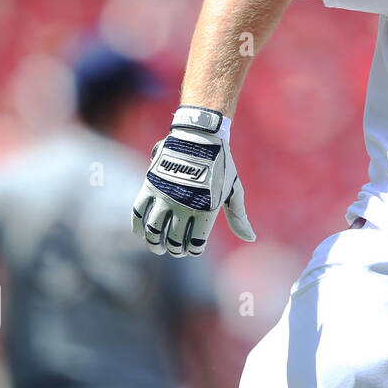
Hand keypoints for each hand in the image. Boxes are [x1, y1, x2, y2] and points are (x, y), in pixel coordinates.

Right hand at [131, 106, 255, 256]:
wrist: (200, 136)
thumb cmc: (221, 165)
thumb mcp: (234, 190)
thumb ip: (238, 216)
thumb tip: (250, 238)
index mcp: (206, 209)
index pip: (195, 242)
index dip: (193, 250)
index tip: (192, 251)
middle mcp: (184, 205)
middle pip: (173, 239)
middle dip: (174, 249)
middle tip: (174, 251)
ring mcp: (165, 196)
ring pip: (153, 229)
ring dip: (154, 243)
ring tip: (157, 248)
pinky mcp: (151, 185)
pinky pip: (138, 211)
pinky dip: (137, 225)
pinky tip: (140, 233)